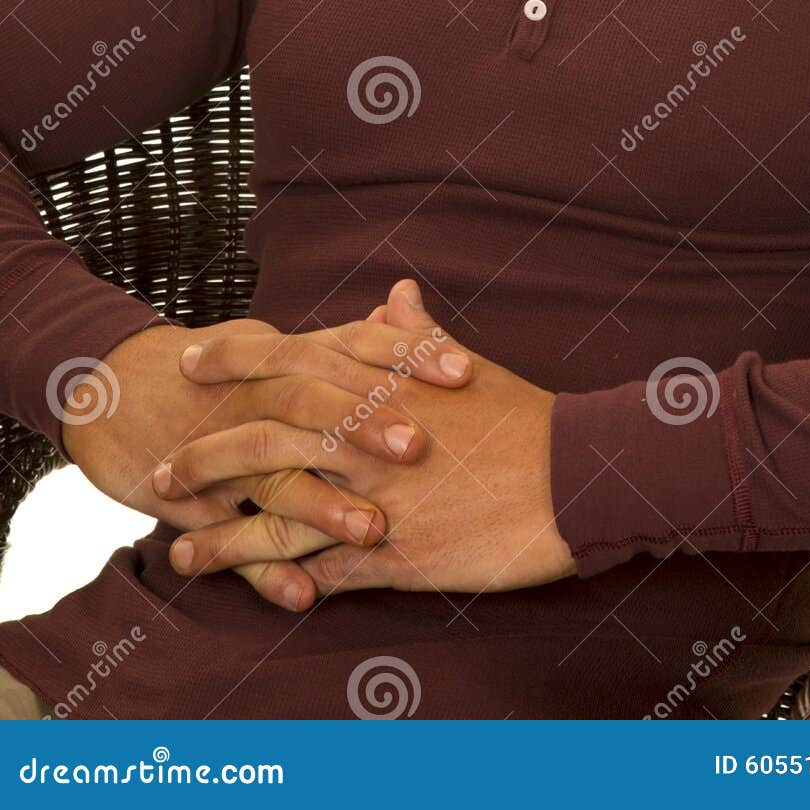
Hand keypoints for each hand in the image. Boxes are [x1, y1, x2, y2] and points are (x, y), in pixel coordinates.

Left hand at [162, 280, 577, 595]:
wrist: (569, 479)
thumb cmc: (521, 419)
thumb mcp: (464, 365)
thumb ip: (415, 333)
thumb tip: (393, 292)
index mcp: (379, 382)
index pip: (288, 360)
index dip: (233, 359)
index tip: (190, 360)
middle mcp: (364, 436)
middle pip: (263, 439)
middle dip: (206, 454)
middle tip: (163, 469)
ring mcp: (372, 498)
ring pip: (275, 515)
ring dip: (221, 537)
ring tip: (177, 550)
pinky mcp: (391, 554)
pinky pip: (318, 572)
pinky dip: (278, 584)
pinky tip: (248, 593)